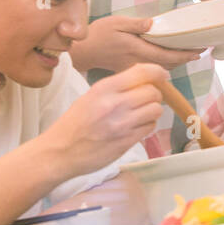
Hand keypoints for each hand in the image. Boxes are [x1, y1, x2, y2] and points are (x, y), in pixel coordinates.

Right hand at [46, 63, 165, 175]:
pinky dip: (147, 126)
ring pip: (155, 110)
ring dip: (152, 111)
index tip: (163, 76)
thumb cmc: (74, 123)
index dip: (158, 72)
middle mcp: (115, 104)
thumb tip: (144, 78)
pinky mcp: (126, 142)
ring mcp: (122, 125)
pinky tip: (136, 127)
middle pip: (153, 92)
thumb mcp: (91, 96)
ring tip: (141, 114)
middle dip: (154, 95)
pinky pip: (149, 128)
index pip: (142, 72)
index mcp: (104, 88)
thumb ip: (116, 87)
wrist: (60, 152)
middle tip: (146, 100)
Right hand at [68, 15, 204, 73]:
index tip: (200, 49)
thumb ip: (136, 24)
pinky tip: (170, 62)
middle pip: (169, 64)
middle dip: (186, 58)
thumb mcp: (116, 23)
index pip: (168, 54)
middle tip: (200, 50)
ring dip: (177, 63)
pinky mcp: (130, 73)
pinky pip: (153, 73)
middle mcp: (138, 62)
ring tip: (190, 55)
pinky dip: (165, 67)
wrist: (82, 52)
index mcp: (137, 49)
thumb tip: (154, 24)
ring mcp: (135, 69)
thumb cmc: (98, 34)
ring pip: (163, 69)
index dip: (186, 53)